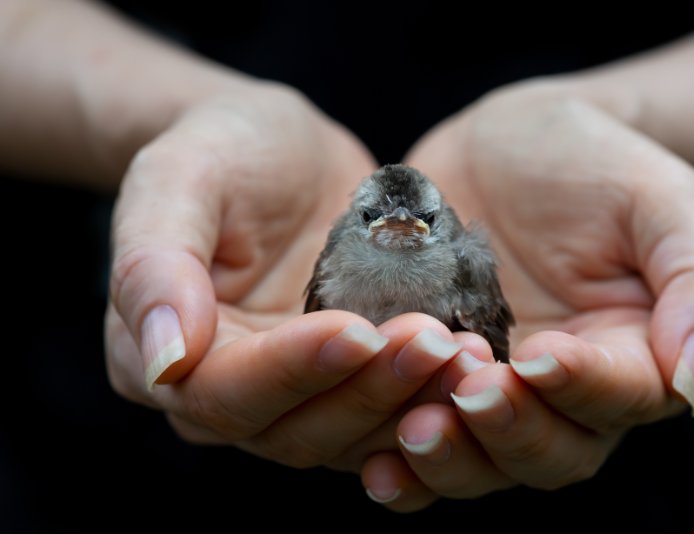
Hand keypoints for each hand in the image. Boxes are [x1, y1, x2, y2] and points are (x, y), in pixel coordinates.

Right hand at [105, 83, 479, 470]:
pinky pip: (384, 414)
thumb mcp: (177, 175)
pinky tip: (474, 361)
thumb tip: (164, 358)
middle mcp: (224, 396)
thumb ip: (154, 260)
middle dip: (370, 389)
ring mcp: (290, 397)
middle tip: (438, 343)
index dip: (293, 369)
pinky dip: (429, 397)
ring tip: (469, 354)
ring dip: (412, 403)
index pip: (226, 391)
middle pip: (295, 428)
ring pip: (349, 434)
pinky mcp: (342, 385)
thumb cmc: (220, 150)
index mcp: (160, 357)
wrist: (277, 152)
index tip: (357, 330)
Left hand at [359, 81, 693, 509]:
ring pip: (480, 460)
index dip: (581, 388)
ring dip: (448, 456)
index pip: (617, 399)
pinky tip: (373, 458)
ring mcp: (491, 389)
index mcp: (629, 357)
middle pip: (546, 452)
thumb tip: (691, 384)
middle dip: (508, 432)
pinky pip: (415, 432)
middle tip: (470, 395)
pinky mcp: (429, 377)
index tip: (541, 355)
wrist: (508, 144)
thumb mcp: (661, 201)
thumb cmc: (595, 163)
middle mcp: (560, 393)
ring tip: (412, 429)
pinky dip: (397, 456)